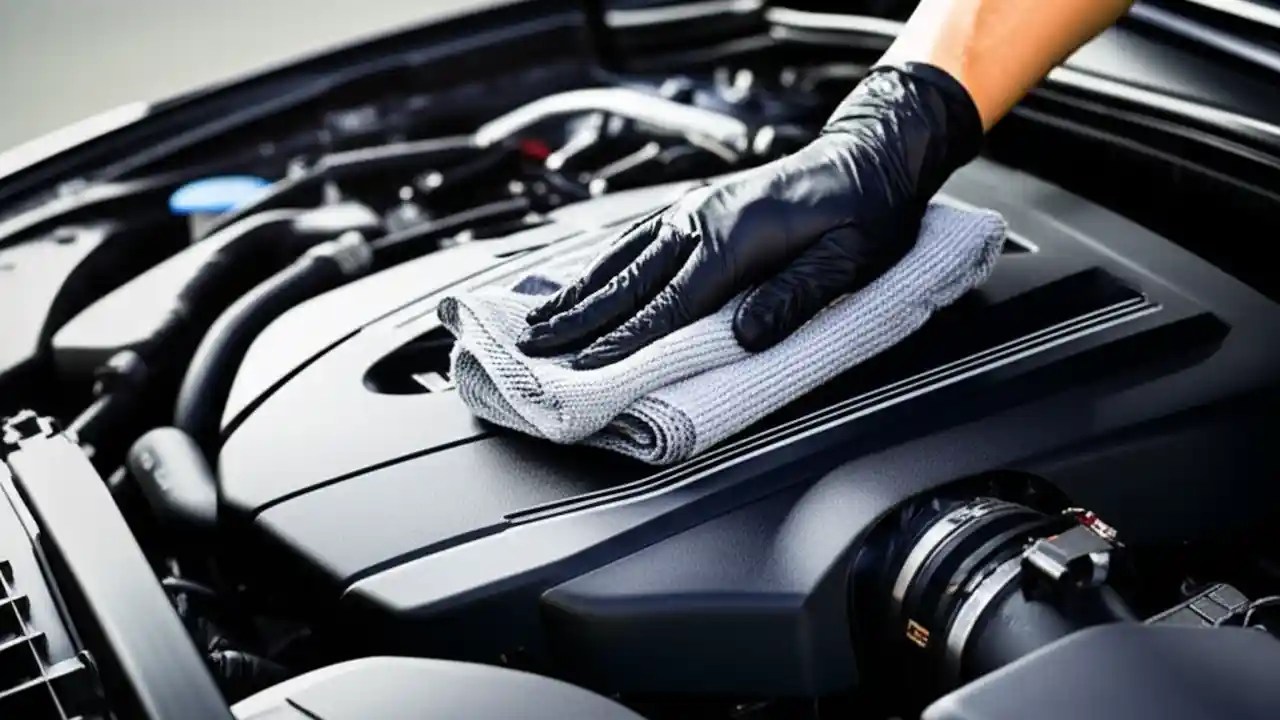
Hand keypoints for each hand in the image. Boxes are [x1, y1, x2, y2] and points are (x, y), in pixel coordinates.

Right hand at [517, 63, 982, 368]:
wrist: (870, 156)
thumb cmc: (865, 213)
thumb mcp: (847, 261)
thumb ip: (792, 298)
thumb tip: (745, 336)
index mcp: (735, 238)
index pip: (668, 303)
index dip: (624, 340)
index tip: (584, 365)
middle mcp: (702, 220)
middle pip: (629, 279)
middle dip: (578, 318)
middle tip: (534, 346)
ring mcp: (694, 210)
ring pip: (623, 257)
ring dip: (579, 291)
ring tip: (539, 318)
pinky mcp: (697, 208)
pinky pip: (637, 240)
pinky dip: (602, 265)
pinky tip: (582, 281)